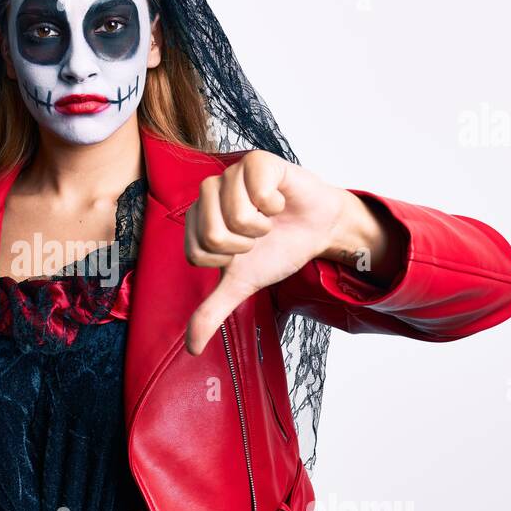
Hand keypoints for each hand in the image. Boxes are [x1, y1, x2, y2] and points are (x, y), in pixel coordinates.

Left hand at [183, 150, 399, 354]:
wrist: (318, 229)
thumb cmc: (276, 249)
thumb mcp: (242, 283)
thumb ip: (213, 311)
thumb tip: (192, 348)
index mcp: (196, 219)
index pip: (196, 253)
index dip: (225, 261)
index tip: (242, 252)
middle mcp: (208, 192)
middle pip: (211, 235)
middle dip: (244, 246)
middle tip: (258, 236)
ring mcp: (231, 174)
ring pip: (235, 216)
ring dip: (262, 228)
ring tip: (269, 219)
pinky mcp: (257, 161)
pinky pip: (258, 193)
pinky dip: (276, 206)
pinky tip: (280, 202)